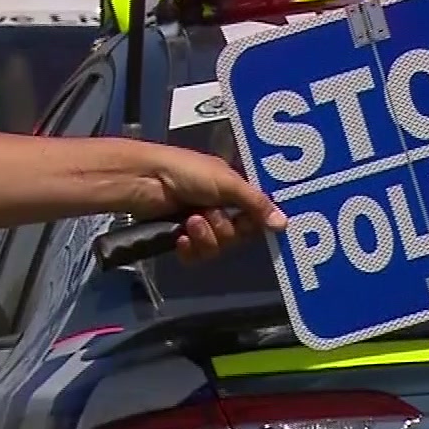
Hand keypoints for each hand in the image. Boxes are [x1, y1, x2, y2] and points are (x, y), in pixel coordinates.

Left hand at [135, 144, 286, 262]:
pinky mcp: (180, 237)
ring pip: (217, 248)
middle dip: (224, 230)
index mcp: (232, 189)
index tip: (251, 225)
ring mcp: (199, 223)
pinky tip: (181, 239)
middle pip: (237, 236)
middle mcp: (218, 206)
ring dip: (206, 237)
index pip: (254, 215)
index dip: (254, 223)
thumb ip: (256, 204)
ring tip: (191, 222)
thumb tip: (283, 224)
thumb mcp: (227, 183)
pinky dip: (191, 249)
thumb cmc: (187, 172)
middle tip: (210, 216)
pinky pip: (197, 256)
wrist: (145, 181)